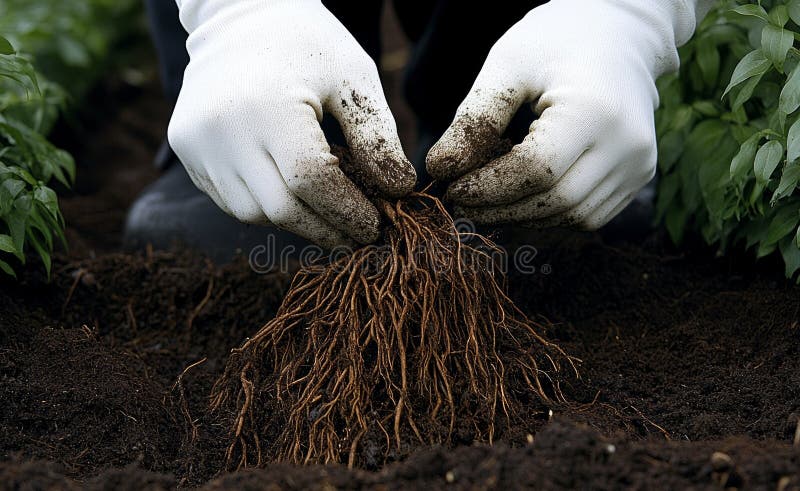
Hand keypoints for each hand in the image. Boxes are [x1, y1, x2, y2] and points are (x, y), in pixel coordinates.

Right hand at [169, 0, 415, 247]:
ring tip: (326, 212)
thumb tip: (397, 192)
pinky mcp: (185, 148)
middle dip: (325, 229)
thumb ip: (376, 137)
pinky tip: (290, 192)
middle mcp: (223, 129)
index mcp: (270, 106)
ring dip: (295, 220)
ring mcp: (197, 142)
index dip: (347, 211)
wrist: (239, 15)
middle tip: (357, 234)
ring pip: (251, 213)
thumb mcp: (354, 78)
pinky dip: (264, 205)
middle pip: (280, 208)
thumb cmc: (308, 45)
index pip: (311, 180)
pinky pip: (228, 199)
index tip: (375, 227)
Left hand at [427, 0, 712, 229]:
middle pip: (555, 202)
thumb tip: (439, 170)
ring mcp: (639, 165)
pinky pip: (589, 215)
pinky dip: (549, 215)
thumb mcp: (507, 66)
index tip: (451, 189)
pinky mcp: (639, 176)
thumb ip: (473, 120)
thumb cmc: (556, 42)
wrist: (620, 33)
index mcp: (594, 110)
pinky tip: (519, 199)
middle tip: (460, 204)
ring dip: (523, 218)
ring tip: (485, 201)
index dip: (488, 188)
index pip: (536, 171)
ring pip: (573, 217)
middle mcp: (627, 145)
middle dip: (500, 210)